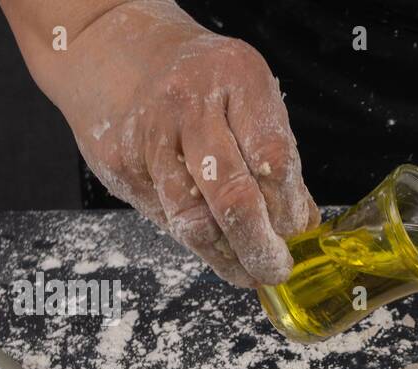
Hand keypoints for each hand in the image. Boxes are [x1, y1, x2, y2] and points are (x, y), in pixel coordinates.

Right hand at [56, 3, 315, 285]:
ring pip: (193, 220)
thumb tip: (303, 225)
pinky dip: (198, 243)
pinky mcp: (123, 166)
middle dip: (260, 248)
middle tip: (276, 270)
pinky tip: (215, 246)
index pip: (273, 160)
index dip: (288, 210)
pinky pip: (167, 220)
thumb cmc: (199, 82)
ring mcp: (151, 136)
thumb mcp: (249, 97)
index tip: (297, 233)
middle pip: (233, 197)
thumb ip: (276, 156)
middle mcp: (191, 104)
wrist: (114, 49)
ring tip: (249, 271)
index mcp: (237, 79)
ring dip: (228, 257)